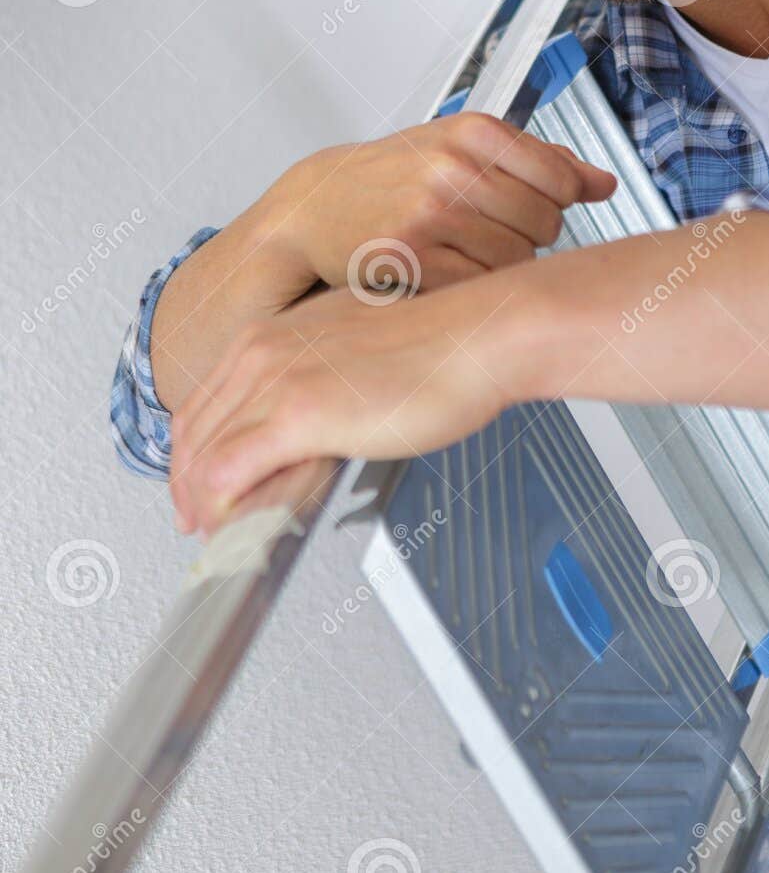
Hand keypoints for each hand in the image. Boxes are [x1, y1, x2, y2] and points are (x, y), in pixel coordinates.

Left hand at [168, 278, 515, 536]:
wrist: (475, 338)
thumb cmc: (436, 347)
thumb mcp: (352, 354)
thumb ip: (315, 385)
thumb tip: (303, 427)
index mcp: (272, 333)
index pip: (203, 403)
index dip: (194, 455)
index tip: (200, 489)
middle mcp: (261, 350)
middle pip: (191, 433)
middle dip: (190, 489)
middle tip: (202, 526)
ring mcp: (274, 381)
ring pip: (202, 459)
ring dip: (204, 508)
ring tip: (223, 539)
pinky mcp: (296, 415)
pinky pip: (229, 475)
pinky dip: (224, 511)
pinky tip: (239, 529)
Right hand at [271, 112, 614, 296]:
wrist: (313, 208)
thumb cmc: (391, 177)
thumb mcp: (462, 148)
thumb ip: (538, 161)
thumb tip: (603, 182)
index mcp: (474, 131)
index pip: (562, 178)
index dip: (555, 202)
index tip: (530, 205)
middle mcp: (454, 166)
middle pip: (546, 223)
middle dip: (527, 236)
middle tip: (485, 231)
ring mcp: (432, 212)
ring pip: (517, 260)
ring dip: (499, 266)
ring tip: (463, 250)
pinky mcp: (411, 256)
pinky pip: (478, 286)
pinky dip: (470, 286)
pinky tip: (445, 270)